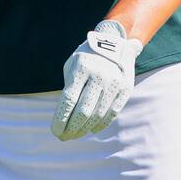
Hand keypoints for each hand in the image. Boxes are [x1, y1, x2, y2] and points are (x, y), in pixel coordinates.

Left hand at [51, 19, 143, 140]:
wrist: (115, 42)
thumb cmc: (86, 58)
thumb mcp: (72, 65)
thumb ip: (69, 88)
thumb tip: (64, 118)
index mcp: (82, 68)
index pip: (68, 100)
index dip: (61, 119)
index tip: (55, 131)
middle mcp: (99, 75)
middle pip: (83, 111)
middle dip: (71, 128)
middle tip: (63, 137)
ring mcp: (114, 83)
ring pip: (97, 115)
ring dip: (84, 129)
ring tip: (75, 134)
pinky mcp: (125, 89)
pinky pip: (112, 113)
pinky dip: (101, 124)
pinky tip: (91, 129)